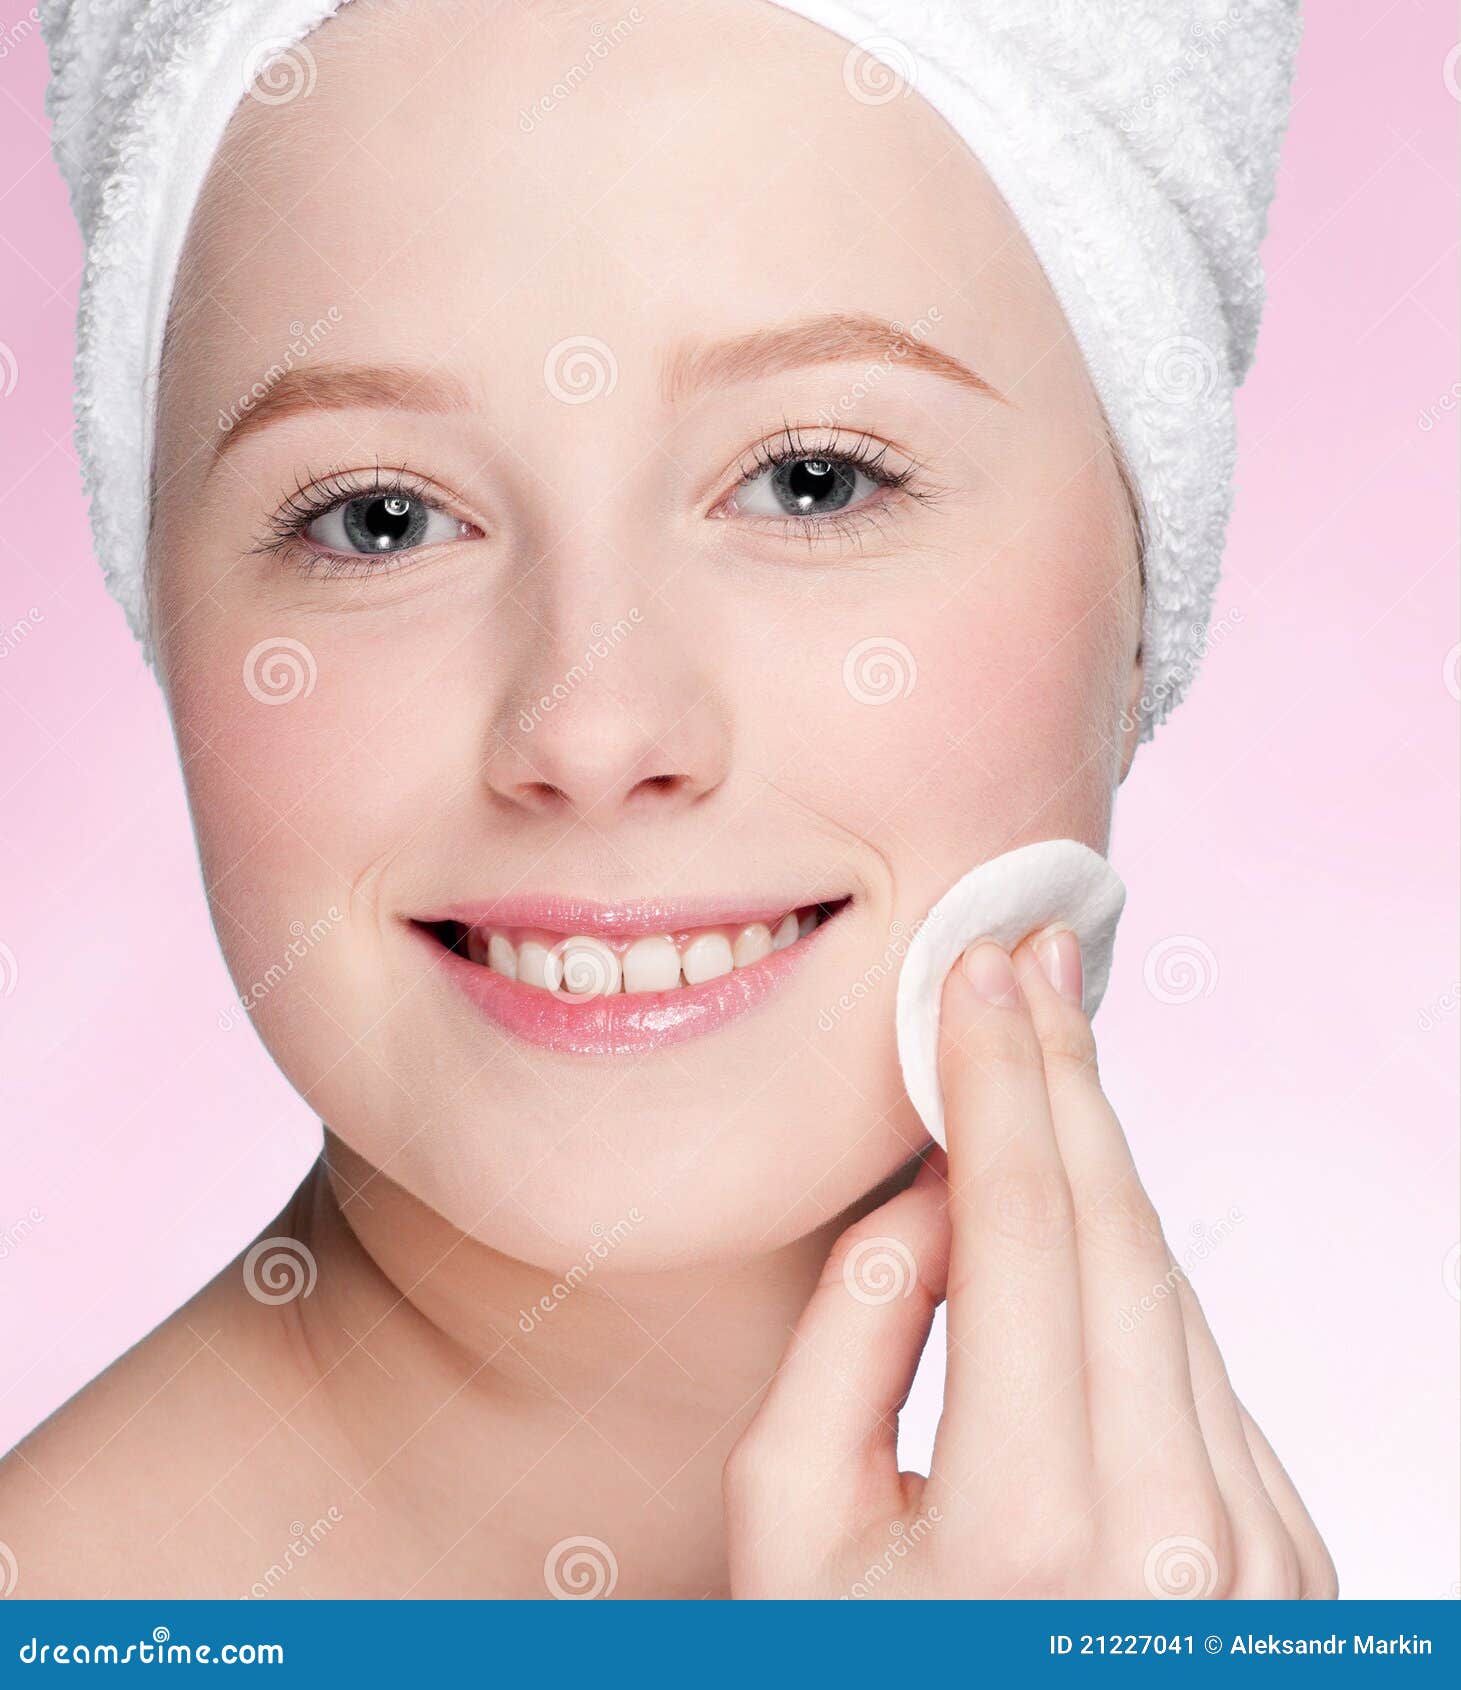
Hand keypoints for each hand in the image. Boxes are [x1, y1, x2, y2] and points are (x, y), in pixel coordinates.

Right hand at [724, 931, 1335, 1598]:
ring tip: (1045, 1056)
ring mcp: (1252, 1552)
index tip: (976, 973)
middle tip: (1030, 958)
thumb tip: (925, 1187)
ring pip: (1167, 1291)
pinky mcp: (1286, 1559)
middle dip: (1063, 1073)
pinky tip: (1083, 1216)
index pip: (1019, 1229)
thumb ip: (849, 1339)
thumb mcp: (788, 1530)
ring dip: (1099, 1159)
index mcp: (1025, 1531)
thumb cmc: (856, 1679)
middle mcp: (1171, 1536)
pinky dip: (1132, 1273)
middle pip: (1115, 1231)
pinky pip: (1198, 1368)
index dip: (994, 1079)